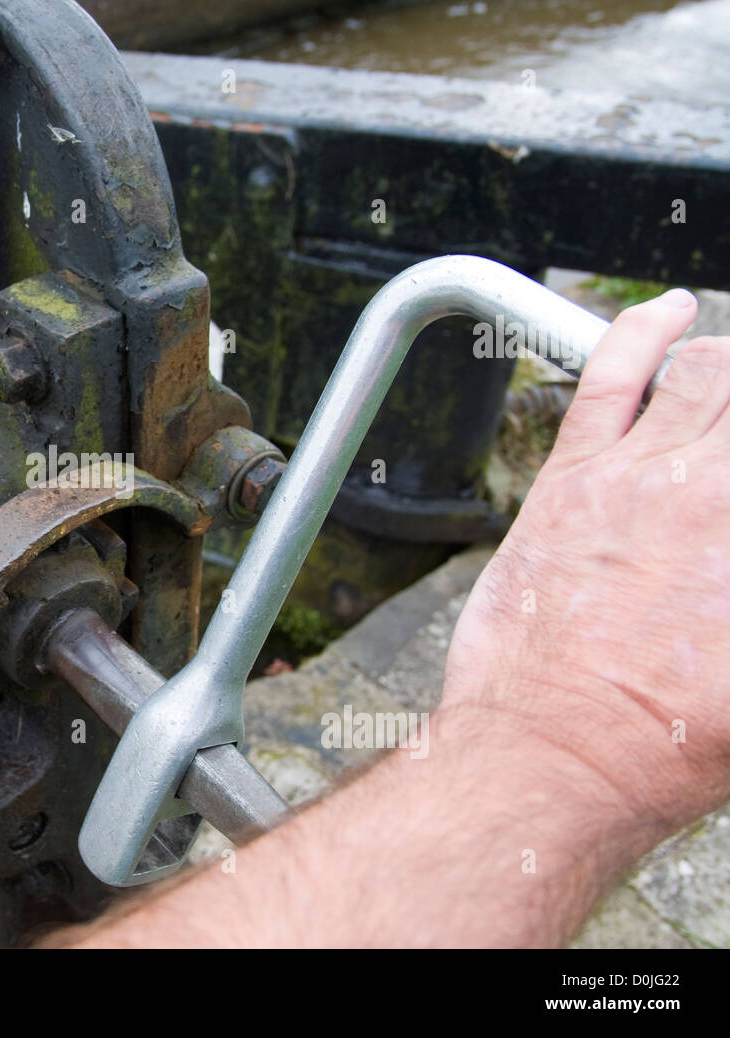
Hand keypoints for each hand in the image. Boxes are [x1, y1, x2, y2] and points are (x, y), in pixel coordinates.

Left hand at [446, 288, 729, 827]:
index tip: (727, 497)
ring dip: (726, 365)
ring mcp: (649, 476)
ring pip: (706, 376)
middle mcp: (720, 495)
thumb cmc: (666, 741)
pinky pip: (612, 375)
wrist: (561, 752)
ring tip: (726, 371)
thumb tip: (725, 561)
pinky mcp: (575, 478)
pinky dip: (642, 331)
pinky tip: (665, 312)